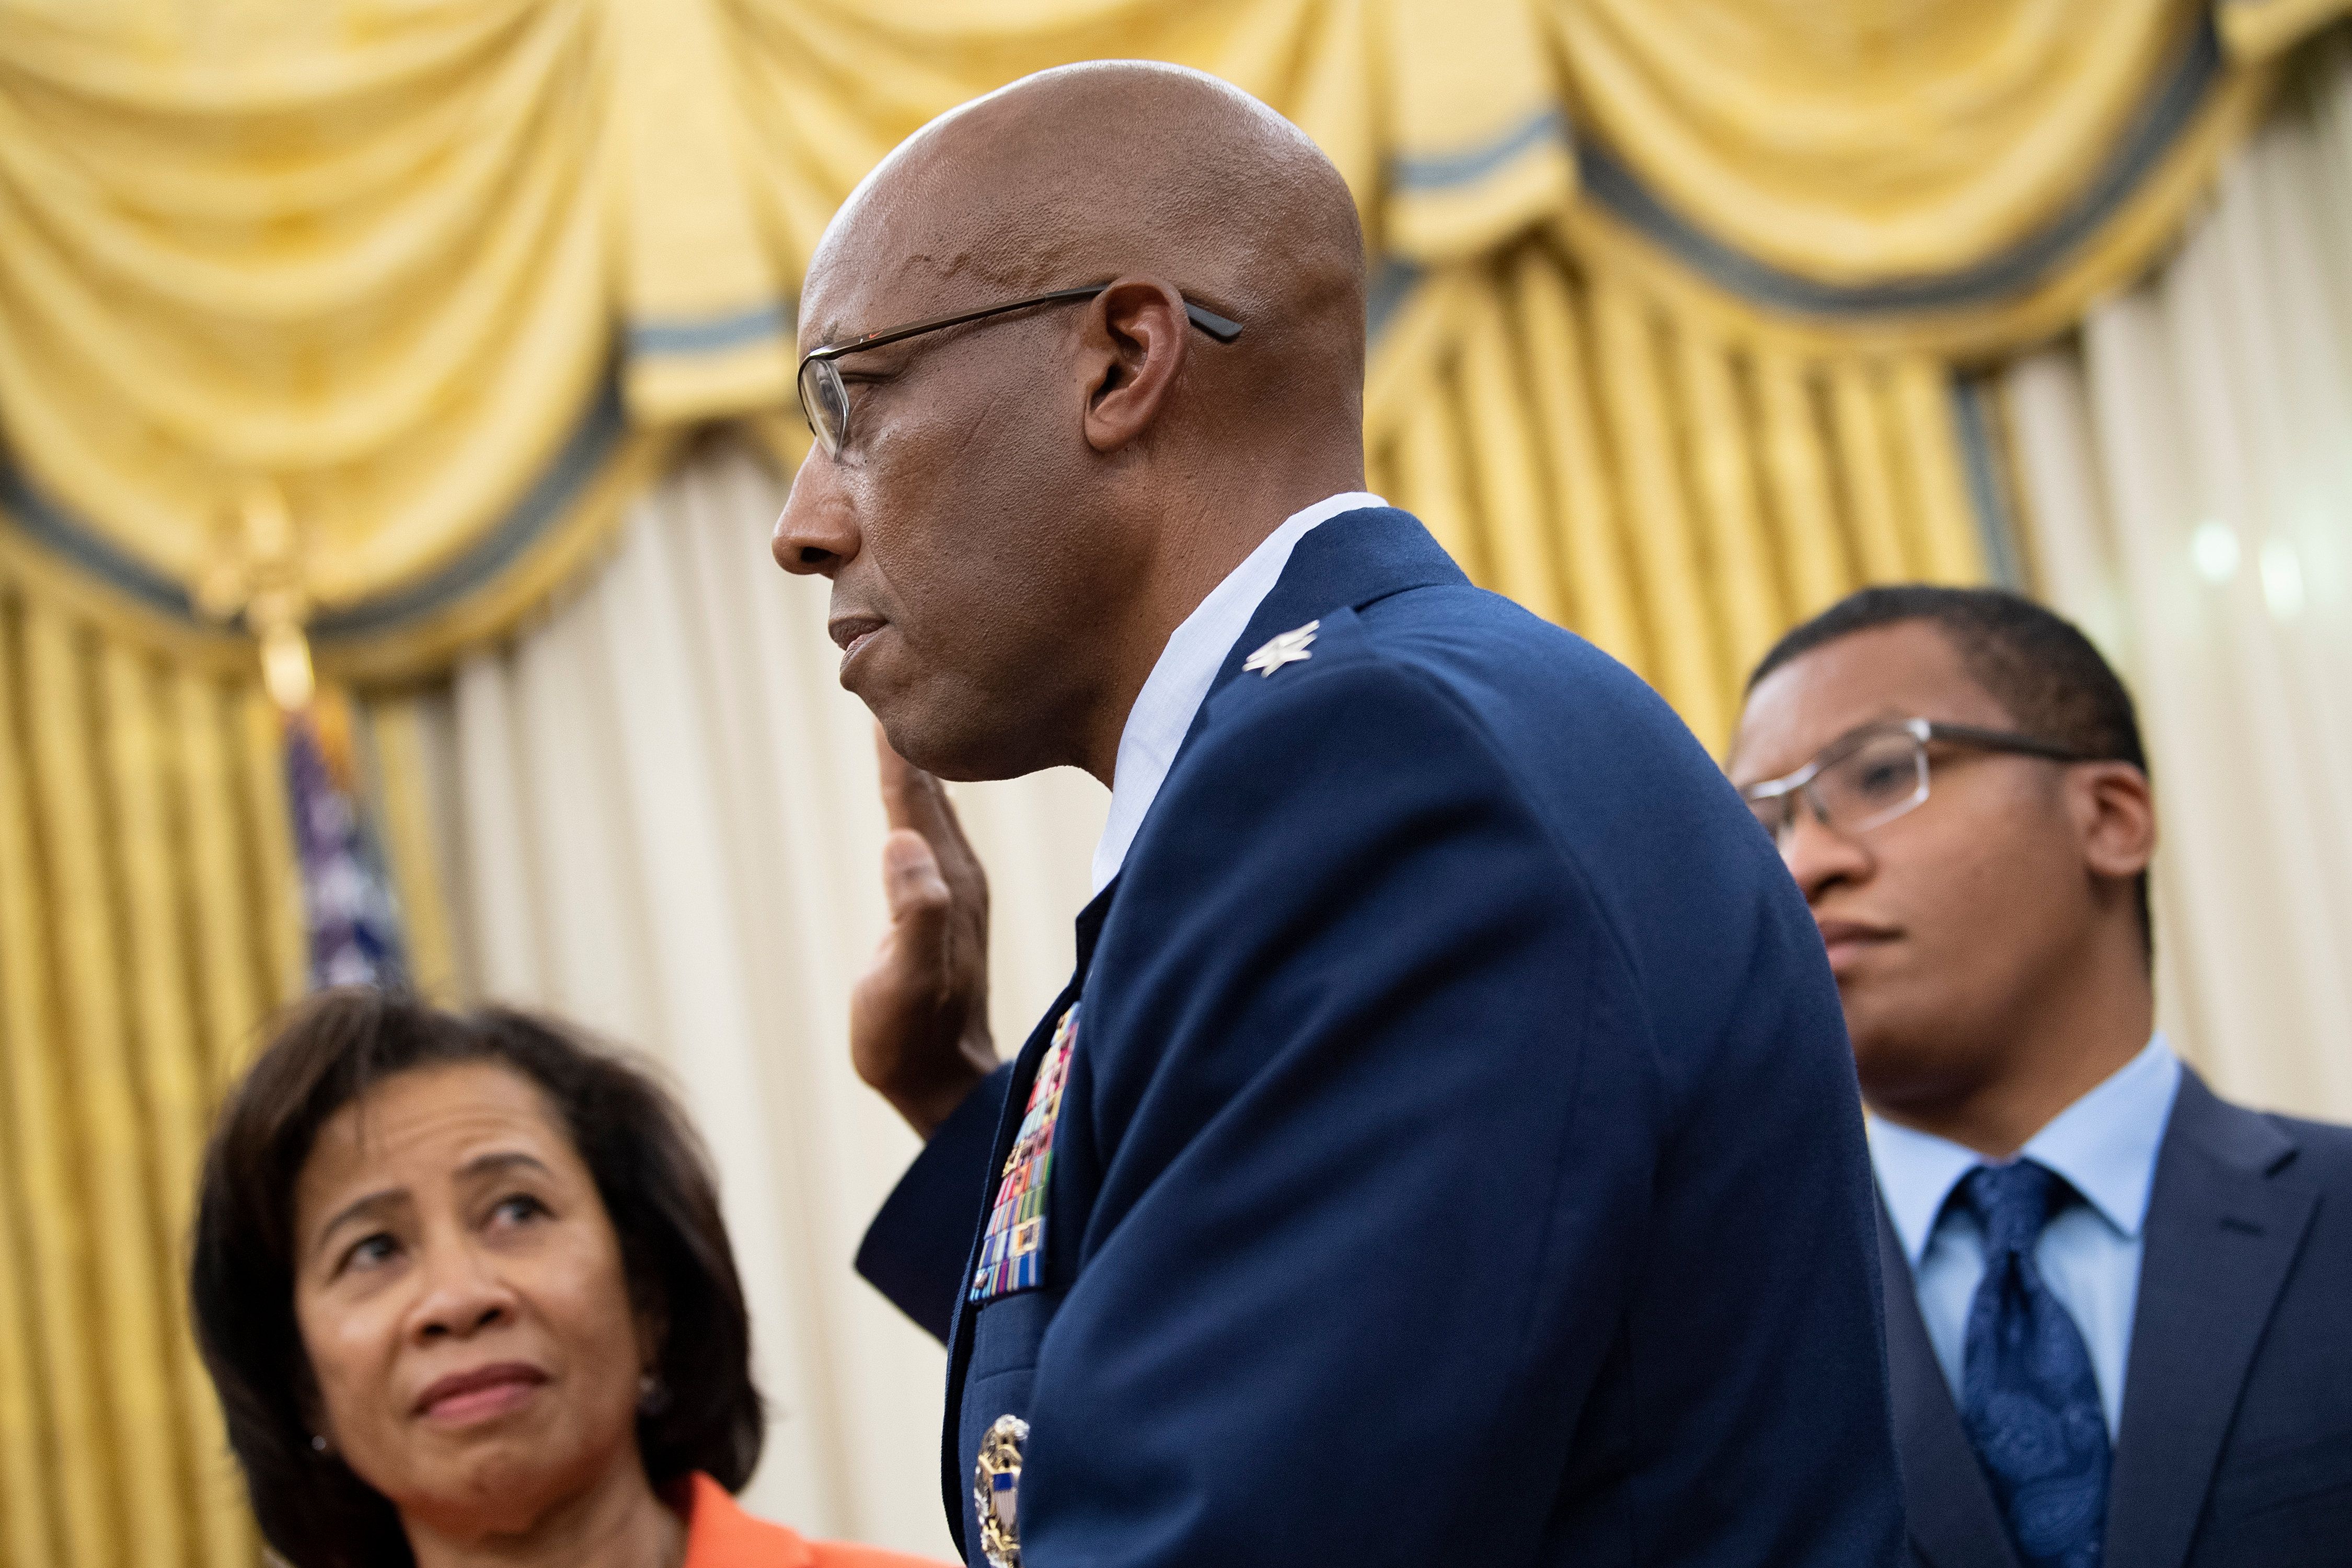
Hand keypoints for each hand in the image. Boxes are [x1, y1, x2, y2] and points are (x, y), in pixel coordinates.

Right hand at [852, 725, 998, 1135]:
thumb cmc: (913, 1039)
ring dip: (915, 763)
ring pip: (934, 805)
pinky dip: (914, 797)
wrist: (943, 1084)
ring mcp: (955, 889)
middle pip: (931, 786)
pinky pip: (928, 831)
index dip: (895, 744)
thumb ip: (913, 914)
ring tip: (895, 720)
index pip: (917, 793)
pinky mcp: (945, 907)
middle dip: (910, 735)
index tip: (880, 689)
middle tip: (889, 673)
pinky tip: (911, 792)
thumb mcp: (905, 981)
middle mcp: (957, 874)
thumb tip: (903, 843)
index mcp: (946, 879)